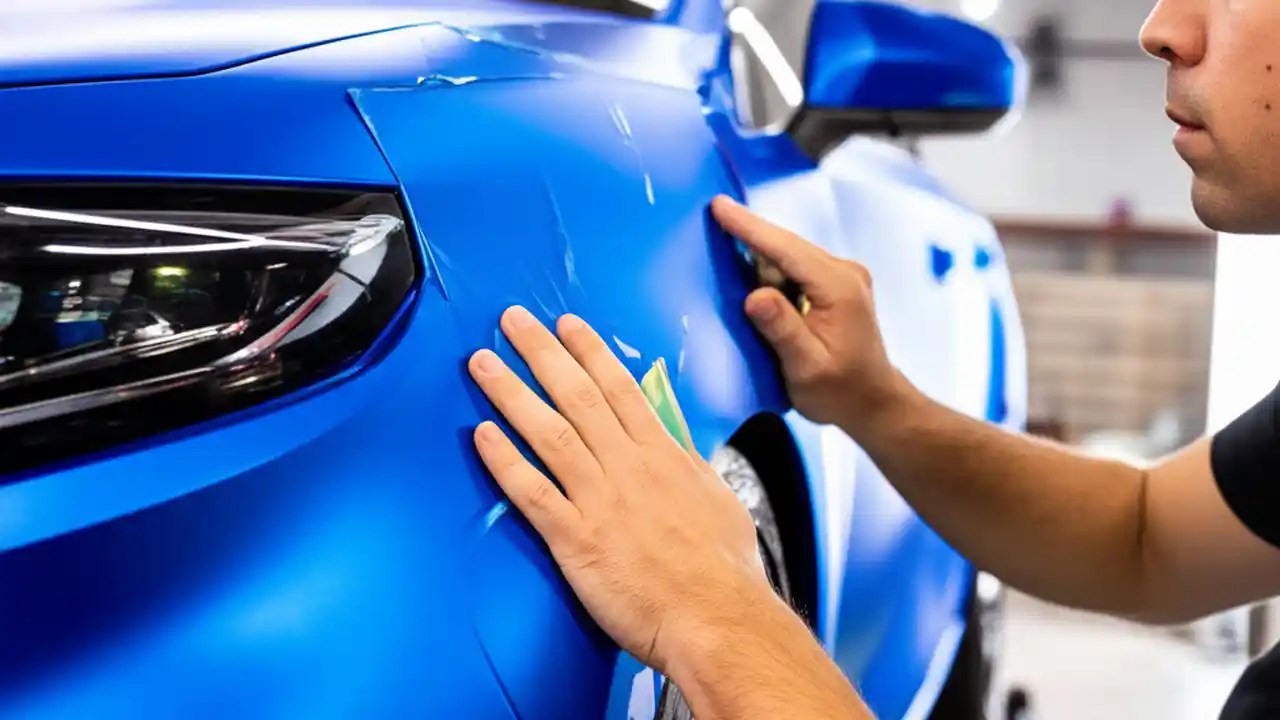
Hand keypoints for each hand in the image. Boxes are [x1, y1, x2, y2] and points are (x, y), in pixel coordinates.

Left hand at [468, 306, 775, 673]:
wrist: (718, 619)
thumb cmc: (723, 570)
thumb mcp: (718, 500)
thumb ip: (688, 468)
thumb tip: (676, 450)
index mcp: (664, 455)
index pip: (620, 388)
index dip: (589, 351)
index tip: (566, 323)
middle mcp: (629, 467)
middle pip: (578, 396)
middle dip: (541, 352)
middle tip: (512, 320)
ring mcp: (600, 500)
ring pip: (549, 432)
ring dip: (511, 393)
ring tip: (482, 363)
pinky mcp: (577, 540)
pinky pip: (533, 492)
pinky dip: (505, 461)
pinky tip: (482, 435)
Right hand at [711, 195, 908, 430]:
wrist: (872, 402)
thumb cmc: (839, 391)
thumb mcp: (806, 368)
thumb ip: (782, 330)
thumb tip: (755, 296)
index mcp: (838, 287)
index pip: (786, 249)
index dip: (750, 228)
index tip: (719, 206)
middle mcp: (844, 272)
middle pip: (787, 247)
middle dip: (749, 236)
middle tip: (711, 222)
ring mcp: (843, 276)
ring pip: (790, 256)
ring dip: (759, 259)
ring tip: (724, 255)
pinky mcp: (836, 285)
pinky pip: (796, 268)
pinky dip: (772, 272)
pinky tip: (752, 280)